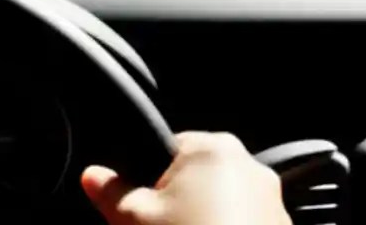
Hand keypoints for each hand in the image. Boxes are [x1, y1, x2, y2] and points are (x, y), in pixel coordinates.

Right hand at [82, 131, 290, 224]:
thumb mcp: (135, 219)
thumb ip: (111, 191)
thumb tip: (93, 175)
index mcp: (213, 149)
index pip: (169, 148)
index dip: (148, 180)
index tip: (142, 207)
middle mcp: (250, 167)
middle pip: (197, 178)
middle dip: (178, 203)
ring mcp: (272, 201)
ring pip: (223, 204)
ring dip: (205, 220)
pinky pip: (245, 224)